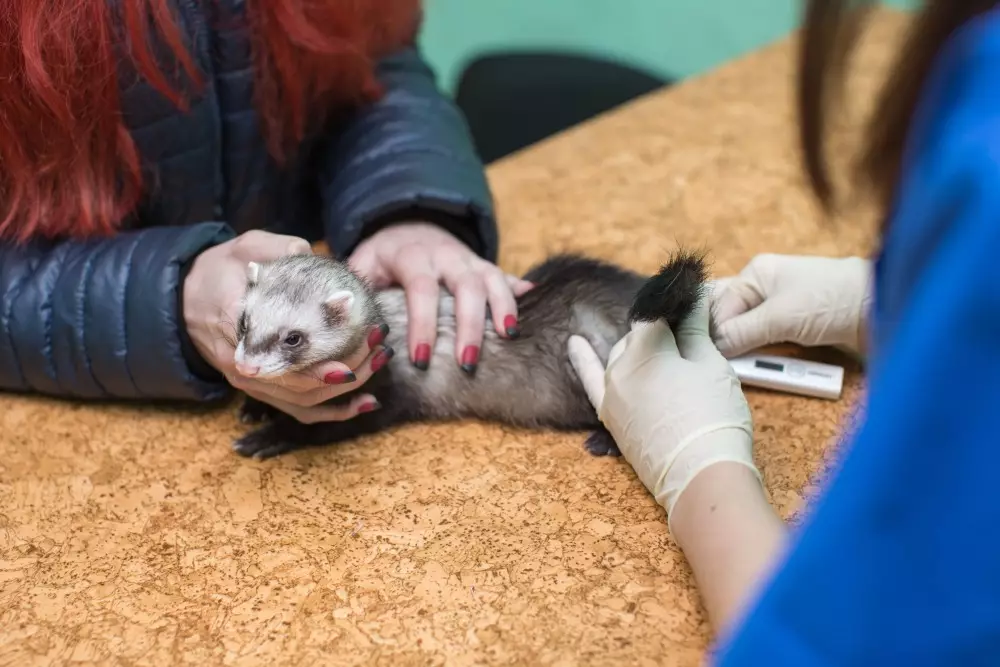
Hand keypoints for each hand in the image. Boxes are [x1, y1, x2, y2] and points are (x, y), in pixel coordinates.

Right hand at [183, 230, 385, 422]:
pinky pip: (299, 410)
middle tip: (378, 343)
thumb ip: (277, 249)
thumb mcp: (244, 247)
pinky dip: (335, 411)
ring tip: (379, 360)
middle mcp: (241, 363)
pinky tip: (367, 402)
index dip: (318, 354)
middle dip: (346, 367)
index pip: (278, 348)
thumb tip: (311, 254)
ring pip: (304, 400)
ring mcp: (249, 381)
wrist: (183, 301)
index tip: (354, 341)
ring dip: (347, 388)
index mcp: (235, 324)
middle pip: (299, 381)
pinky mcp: (260, 390)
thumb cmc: (220, 271)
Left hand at [348, 222, 533, 372]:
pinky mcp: (485, 267)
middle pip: (466, 286)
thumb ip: (355, 290)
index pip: (421, 290)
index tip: (422, 359)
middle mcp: (446, 255)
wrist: (408, 222)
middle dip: (470, 325)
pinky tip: (534, 300)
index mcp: (411, 256)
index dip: (422, 325)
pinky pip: (507, 276)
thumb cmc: (381, 256)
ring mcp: (470, 260)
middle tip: (468, 362)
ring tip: (509, 337)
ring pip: (493, 279)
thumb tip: (338, 318)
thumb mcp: (362, 264)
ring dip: (503, 308)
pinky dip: (521, 290)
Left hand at [567, 291, 758, 521]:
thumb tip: (693, 300)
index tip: (691, 298)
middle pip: (641, 337)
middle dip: (663, 335)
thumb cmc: (713, 418)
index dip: (677, 306)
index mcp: (647, 346)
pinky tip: (575, 344)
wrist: (701, 475)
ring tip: (669, 357)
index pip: (658, 311)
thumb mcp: (711, 364)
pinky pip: (591, 382)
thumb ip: (695, 329)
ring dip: (641, 352)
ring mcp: (611, 391)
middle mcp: (620, 364)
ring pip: (623, 358)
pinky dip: (583, 361)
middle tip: (692, 340)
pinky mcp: (610, 416)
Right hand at [711, 253, 872, 357]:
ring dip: (744, 351)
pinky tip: (757, 367)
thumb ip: (741, 333)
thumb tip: (711, 348)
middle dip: (723, 341)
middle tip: (714, 362)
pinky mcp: (795, 328)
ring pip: (746, 334)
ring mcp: (780, 309)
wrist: (882, 309)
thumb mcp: (780, 317)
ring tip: (738, 367)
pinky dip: (762, 357)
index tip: (705, 356)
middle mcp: (764, 289)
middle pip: (729, 318)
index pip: (718, 305)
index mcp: (756, 274)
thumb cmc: (832, 300)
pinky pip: (767, 344)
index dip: (711, 332)